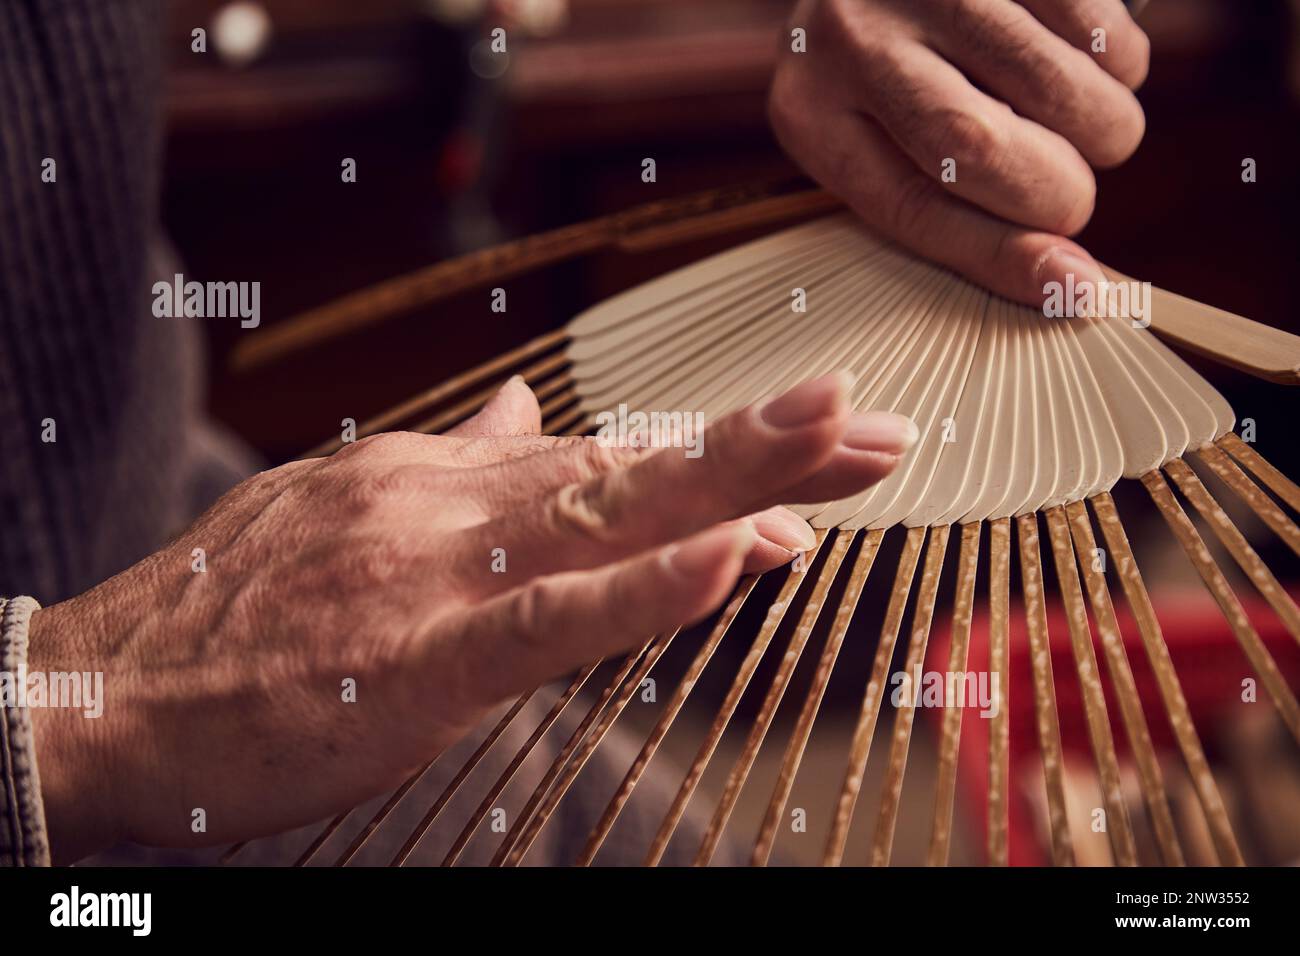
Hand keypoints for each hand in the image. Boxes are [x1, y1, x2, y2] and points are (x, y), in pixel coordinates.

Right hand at [26, 373, 916, 861]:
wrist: (101, 696)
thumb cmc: (233, 618)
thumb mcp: (347, 511)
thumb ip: (453, 467)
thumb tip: (526, 419)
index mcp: (442, 484)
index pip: (608, 457)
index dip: (717, 447)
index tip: (814, 435)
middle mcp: (449, 505)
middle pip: (633, 466)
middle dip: (762, 443)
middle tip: (875, 420)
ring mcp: (433, 572)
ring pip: (605, 515)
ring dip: (731, 474)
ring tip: (839, 447)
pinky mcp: (409, 655)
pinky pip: (543, 615)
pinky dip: (643, 584)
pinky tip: (730, 555)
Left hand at [769, 0, 1149, 303]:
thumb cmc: (890, 77)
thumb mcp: (888, 149)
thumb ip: (964, 222)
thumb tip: (1074, 286)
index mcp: (811, 112)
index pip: (909, 205)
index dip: (998, 252)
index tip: (1074, 285)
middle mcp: (851, 36)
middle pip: (972, 144)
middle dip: (1058, 191)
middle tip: (1074, 192)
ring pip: (1050, 81)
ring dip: (1104, 126)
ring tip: (1090, 125)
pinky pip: (1094, 17)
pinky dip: (1122, 59)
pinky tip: (1095, 62)